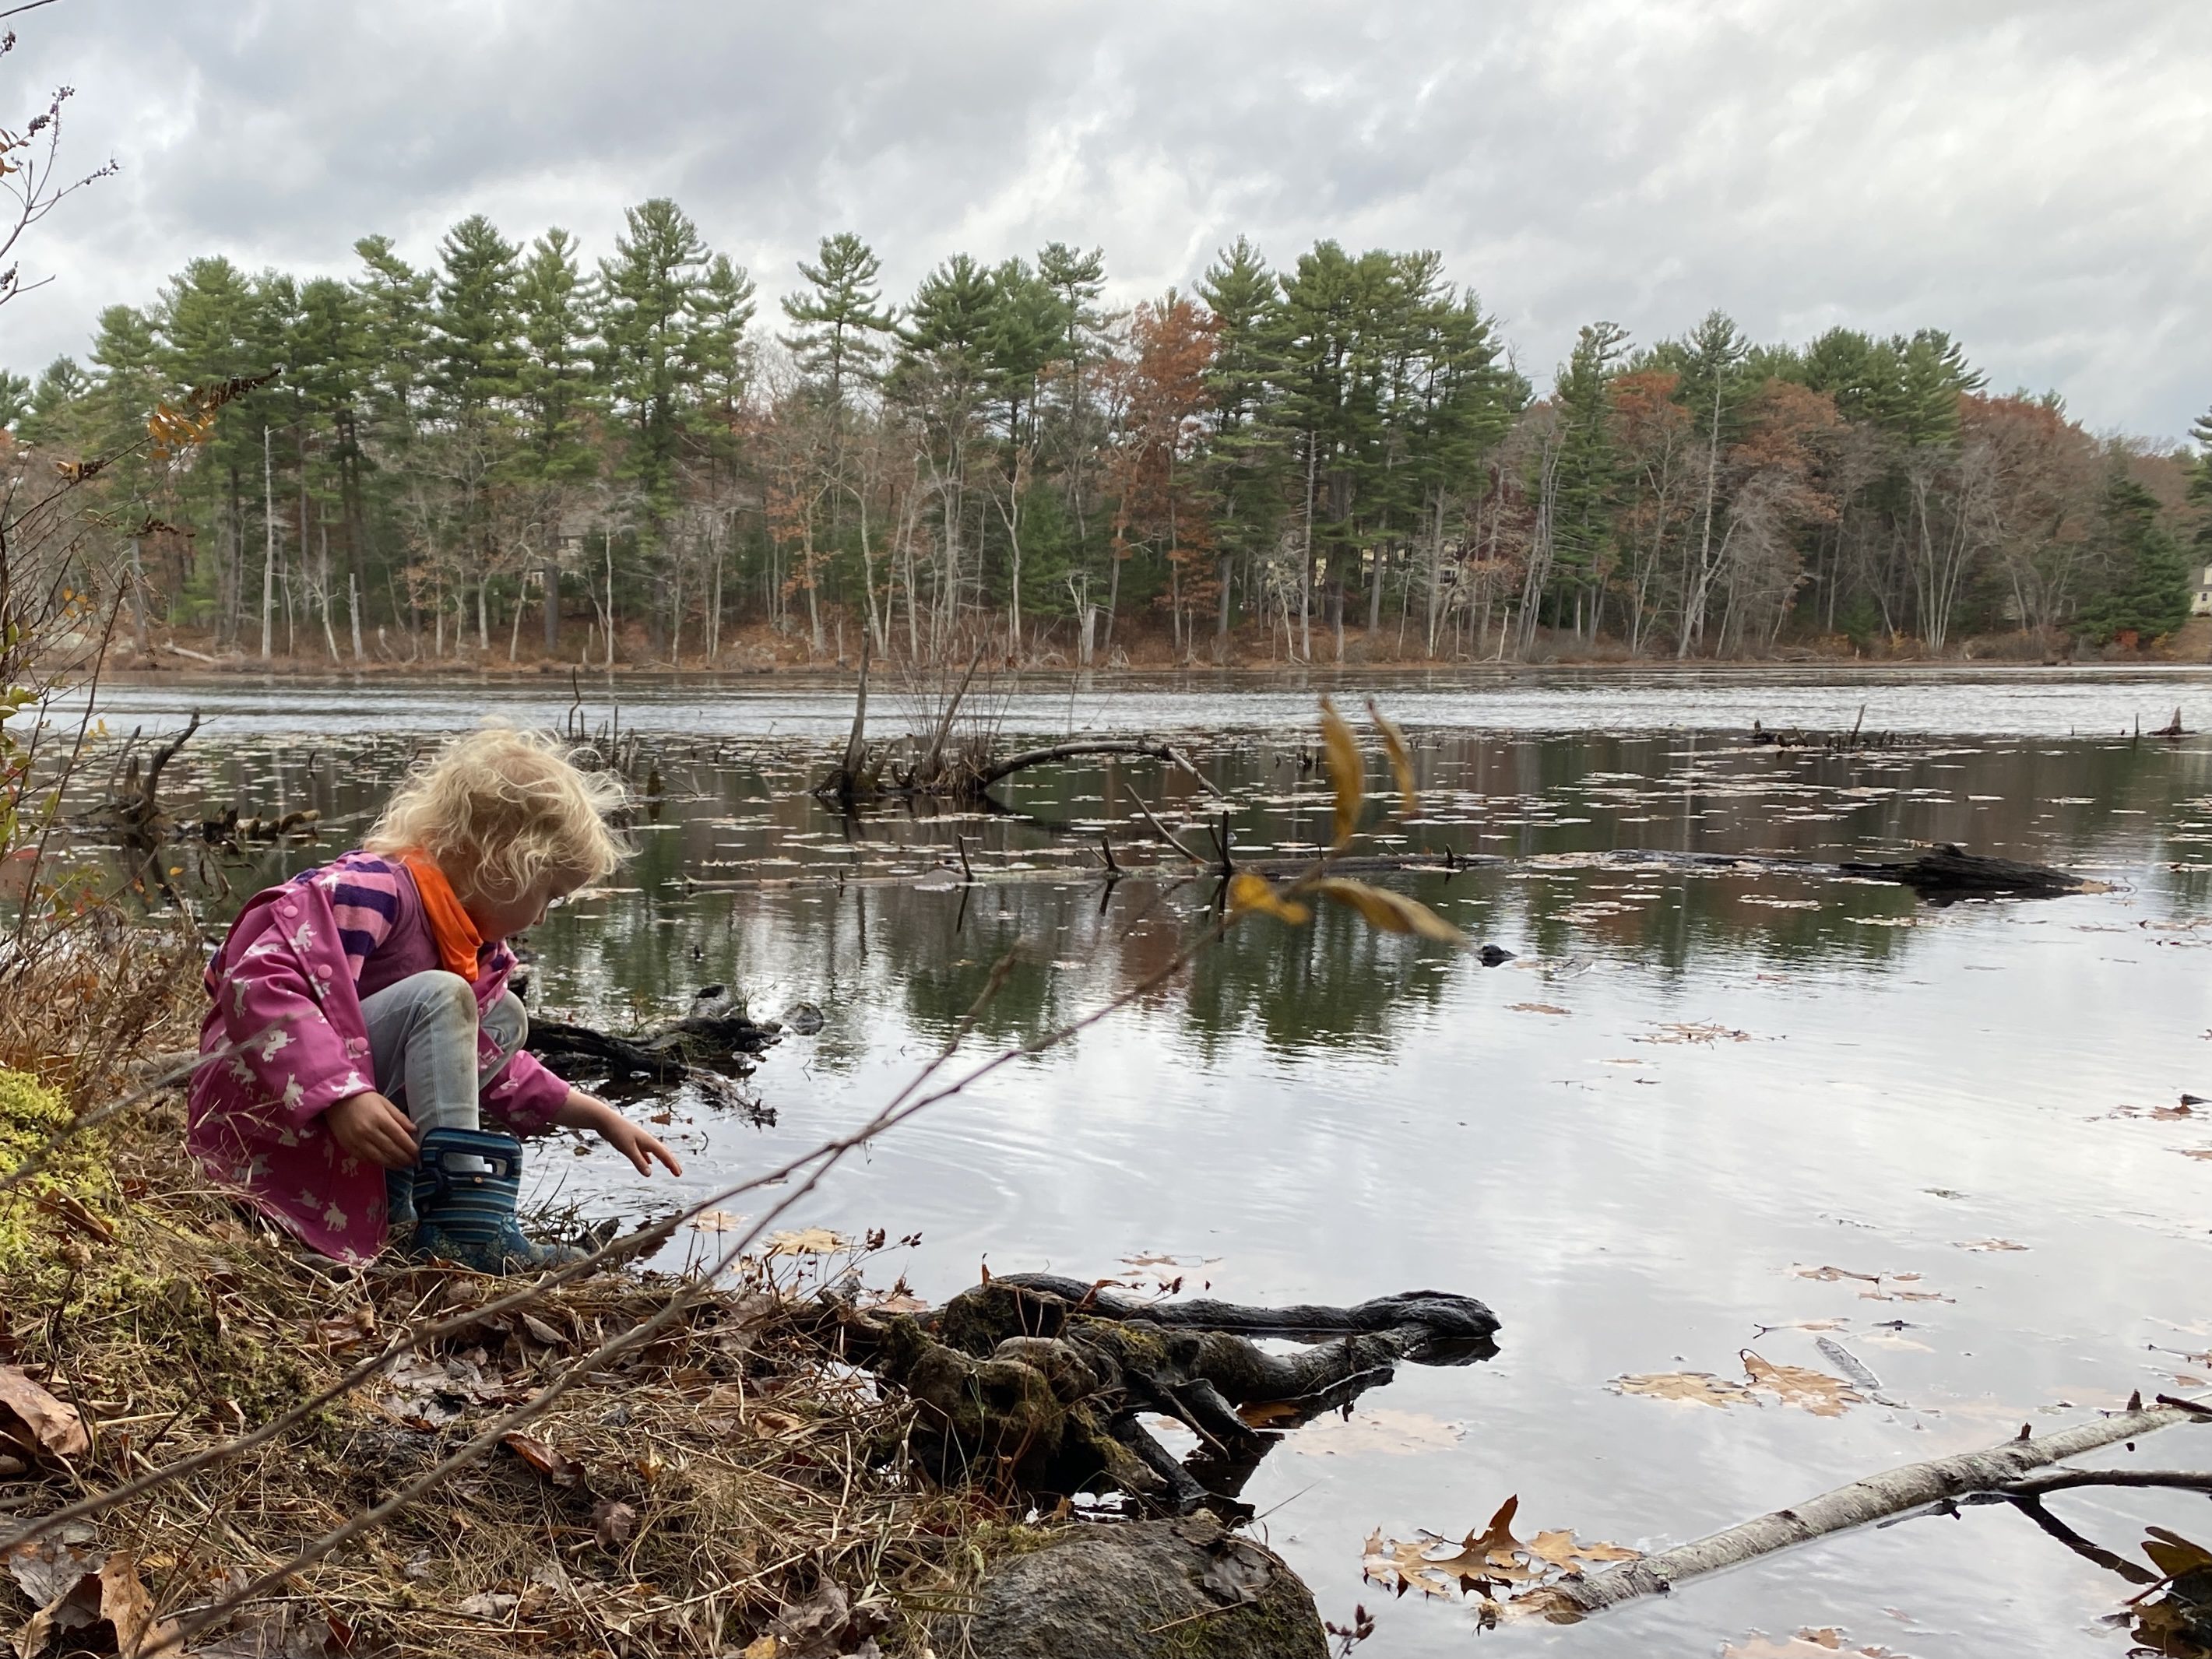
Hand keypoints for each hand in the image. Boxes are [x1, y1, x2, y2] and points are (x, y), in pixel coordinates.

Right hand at [325, 1090, 418, 1169]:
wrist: (338, 1101)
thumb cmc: (365, 1100)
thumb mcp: (385, 1103)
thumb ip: (400, 1117)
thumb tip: (414, 1130)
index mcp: (380, 1118)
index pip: (399, 1136)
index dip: (410, 1147)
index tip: (418, 1153)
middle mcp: (369, 1131)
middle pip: (390, 1149)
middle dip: (404, 1158)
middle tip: (413, 1162)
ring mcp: (357, 1140)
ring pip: (378, 1157)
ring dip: (392, 1164)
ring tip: (402, 1166)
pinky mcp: (348, 1146)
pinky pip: (365, 1159)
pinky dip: (376, 1163)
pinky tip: (385, 1164)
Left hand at [556, 1089, 682, 1176]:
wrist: (605, 1119)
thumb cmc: (617, 1132)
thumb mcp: (628, 1149)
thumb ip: (639, 1161)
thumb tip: (649, 1174)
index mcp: (648, 1141)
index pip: (664, 1155)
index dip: (672, 1165)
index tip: (679, 1174)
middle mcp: (647, 1140)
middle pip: (663, 1152)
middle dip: (671, 1162)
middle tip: (678, 1173)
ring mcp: (640, 1140)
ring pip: (656, 1151)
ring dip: (663, 1159)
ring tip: (668, 1166)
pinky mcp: (632, 1141)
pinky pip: (645, 1152)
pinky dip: (650, 1158)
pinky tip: (649, 1163)